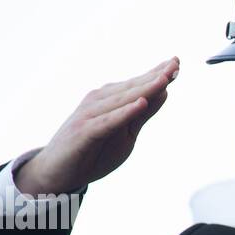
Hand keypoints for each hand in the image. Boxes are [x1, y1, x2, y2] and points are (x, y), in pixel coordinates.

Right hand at [16, 57, 179, 195]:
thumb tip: (164, 93)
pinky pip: (108, 121)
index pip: (138, 85)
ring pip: (123, 100)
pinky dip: (125, 113)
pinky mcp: (84, 132)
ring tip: (165, 78)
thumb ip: (142, 115)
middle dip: (156, 76)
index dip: (158, 73)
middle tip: (176, 63)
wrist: (56, 172)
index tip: (178, 62)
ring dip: (145, 89)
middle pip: (133, 88)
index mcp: (110, 100)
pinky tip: (141, 104)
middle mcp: (99, 101)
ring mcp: (90, 115)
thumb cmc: (92, 151)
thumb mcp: (125, 135)